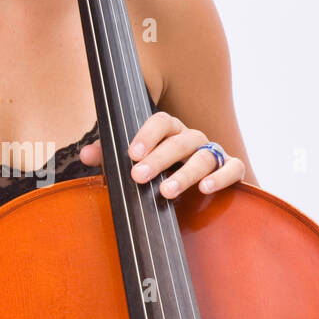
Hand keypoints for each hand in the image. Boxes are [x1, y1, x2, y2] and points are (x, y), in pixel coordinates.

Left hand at [78, 111, 246, 198]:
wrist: (191, 197)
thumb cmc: (157, 175)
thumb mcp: (131, 166)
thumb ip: (109, 158)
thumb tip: (85, 155)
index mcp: (169, 132)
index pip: (161, 122)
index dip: (147, 135)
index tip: (132, 154)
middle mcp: (192, 138)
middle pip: (179, 141)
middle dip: (159, 159)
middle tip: (138, 177)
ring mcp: (213, 152)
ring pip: (204, 156)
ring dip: (185, 174)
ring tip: (167, 191)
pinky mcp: (231, 169)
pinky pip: (233, 168)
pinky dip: (221, 177)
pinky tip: (205, 189)